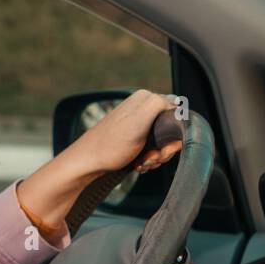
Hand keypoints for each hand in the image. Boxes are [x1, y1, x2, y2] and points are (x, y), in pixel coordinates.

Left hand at [15, 90, 183, 236]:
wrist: (87, 164)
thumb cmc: (110, 146)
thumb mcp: (137, 121)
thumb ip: (158, 104)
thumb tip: (176, 103)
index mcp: (146, 99)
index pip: (177, 115)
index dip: (174, 136)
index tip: (162, 150)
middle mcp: (143, 108)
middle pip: (171, 132)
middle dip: (164, 150)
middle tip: (151, 159)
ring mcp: (139, 125)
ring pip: (162, 143)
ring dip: (156, 158)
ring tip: (141, 163)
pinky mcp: (134, 139)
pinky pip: (152, 150)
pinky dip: (148, 160)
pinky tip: (137, 165)